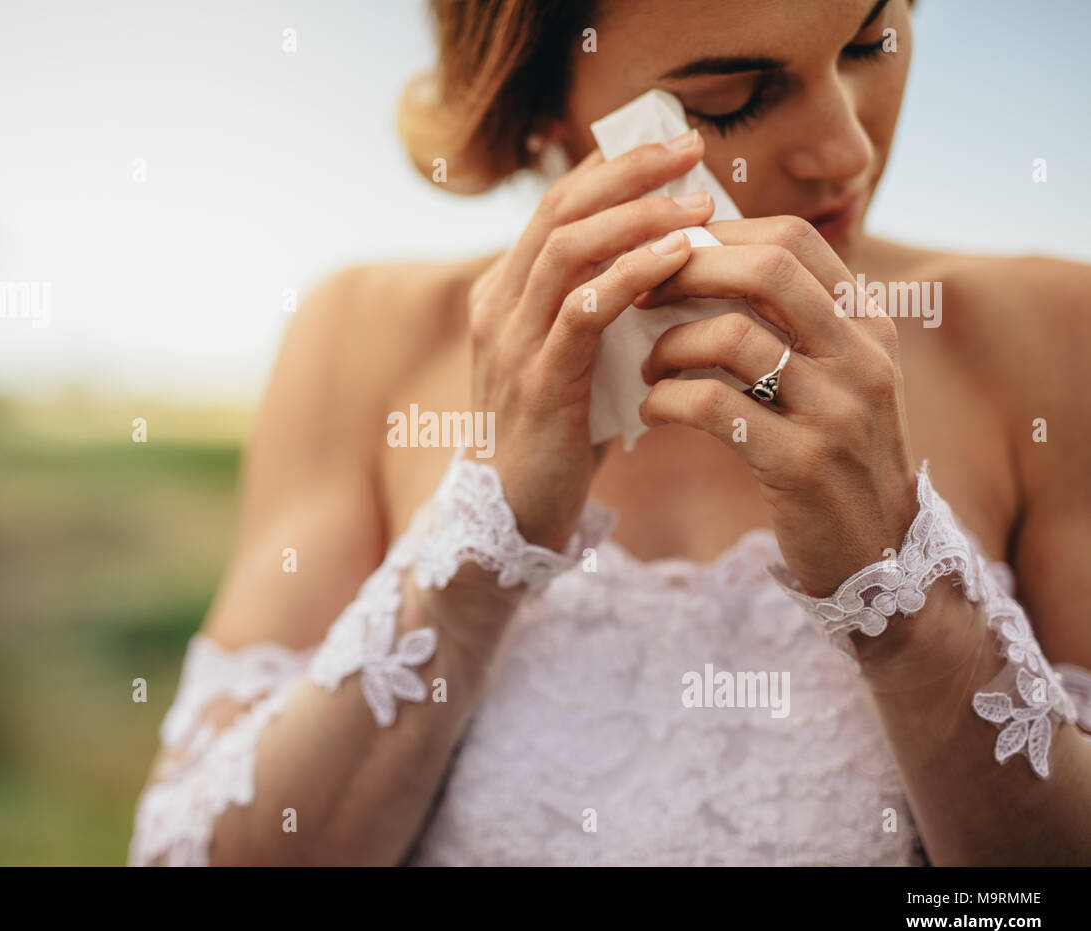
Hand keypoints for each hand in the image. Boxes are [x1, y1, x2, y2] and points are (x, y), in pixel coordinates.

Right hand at [465, 130, 715, 551]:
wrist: (515, 514)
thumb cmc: (560, 434)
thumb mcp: (577, 358)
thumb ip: (604, 310)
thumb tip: (677, 261)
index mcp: (507, 293)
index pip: (558, 205)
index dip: (614, 167)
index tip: (676, 147)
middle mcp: (500, 305)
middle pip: (560, 210)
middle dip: (629, 171)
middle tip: (692, 148)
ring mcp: (513, 342)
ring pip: (568, 250)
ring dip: (638, 218)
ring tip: (700, 206)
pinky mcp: (539, 382)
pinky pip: (583, 313)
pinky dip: (633, 277)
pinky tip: (680, 260)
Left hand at [636, 215, 919, 595]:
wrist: (878, 555)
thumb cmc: (836, 457)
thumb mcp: (838, 377)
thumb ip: (798, 322)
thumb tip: (718, 257)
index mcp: (868, 323)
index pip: (793, 238)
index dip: (721, 234)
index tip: (669, 255)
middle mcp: (861, 356)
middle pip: (767, 268)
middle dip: (688, 270)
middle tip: (640, 295)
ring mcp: (837, 410)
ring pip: (731, 336)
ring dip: (669, 345)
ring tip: (647, 367)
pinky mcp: (802, 464)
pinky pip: (714, 407)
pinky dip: (667, 401)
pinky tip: (652, 411)